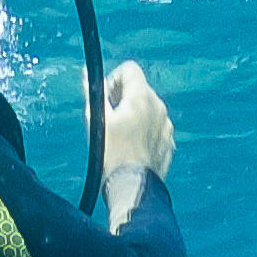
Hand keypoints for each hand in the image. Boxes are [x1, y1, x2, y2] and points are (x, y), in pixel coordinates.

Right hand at [101, 61, 174, 180]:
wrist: (132, 187)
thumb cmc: (111, 154)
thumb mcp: (96, 120)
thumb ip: (92, 92)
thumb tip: (88, 73)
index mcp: (141, 96)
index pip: (129, 69)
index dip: (114, 79)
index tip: (106, 99)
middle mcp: (158, 106)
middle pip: (139, 88)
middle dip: (123, 98)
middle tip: (109, 120)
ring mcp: (166, 125)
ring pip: (148, 108)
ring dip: (134, 114)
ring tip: (120, 136)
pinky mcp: (169, 141)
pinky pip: (155, 127)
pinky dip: (144, 130)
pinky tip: (132, 147)